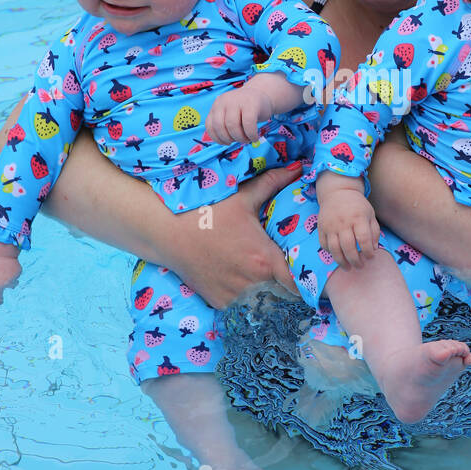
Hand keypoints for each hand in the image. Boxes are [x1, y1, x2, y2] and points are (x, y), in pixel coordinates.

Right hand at [165, 162, 304, 308]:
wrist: (167, 233)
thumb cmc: (207, 213)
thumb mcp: (241, 197)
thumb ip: (273, 183)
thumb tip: (298, 167)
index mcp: (264, 259)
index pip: (298, 282)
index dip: (303, 277)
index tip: (300, 267)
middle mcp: (253, 282)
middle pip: (280, 290)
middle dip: (281, 279)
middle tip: (274, 262)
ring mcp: (235, 296)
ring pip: (260, 297)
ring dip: (260, 286)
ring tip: (249, 265)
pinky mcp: (220, 303)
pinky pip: (239, 301)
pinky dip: (240, 292)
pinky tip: (231, 272)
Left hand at [206, 72, 304, 145]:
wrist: (262, 94)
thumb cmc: (245, 109)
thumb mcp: (230, 114)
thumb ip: (224, 124)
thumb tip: (224, 142)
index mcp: (217, 105)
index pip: (210, 125)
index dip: (217, 138)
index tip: (227, 143)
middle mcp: (224, 101)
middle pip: (220, 126)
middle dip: (229, 139)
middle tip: (239, 141)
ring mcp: (237, 101)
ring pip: (232, 126)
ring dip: (240, 138)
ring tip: (247, 139)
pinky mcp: (251, 104)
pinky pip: (248, 124)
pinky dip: (251, 135)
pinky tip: (255, 137)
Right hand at [317, 179, 379, 268]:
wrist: (338, 192)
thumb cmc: (357, 206)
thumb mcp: (370, 214)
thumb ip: (374, 232)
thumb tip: (373, 250)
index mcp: (358, 218)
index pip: (363, 239)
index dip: (368, 252)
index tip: (371, 257)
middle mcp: (343, 222)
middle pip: (348, 247)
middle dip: (355, 260)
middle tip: (360, 267)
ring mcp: (330, 225)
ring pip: (334, 249)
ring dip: (341, 262)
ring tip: (348, 268)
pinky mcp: (321, 228)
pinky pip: (324, 245)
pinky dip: (330, 253)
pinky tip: (338, 256)